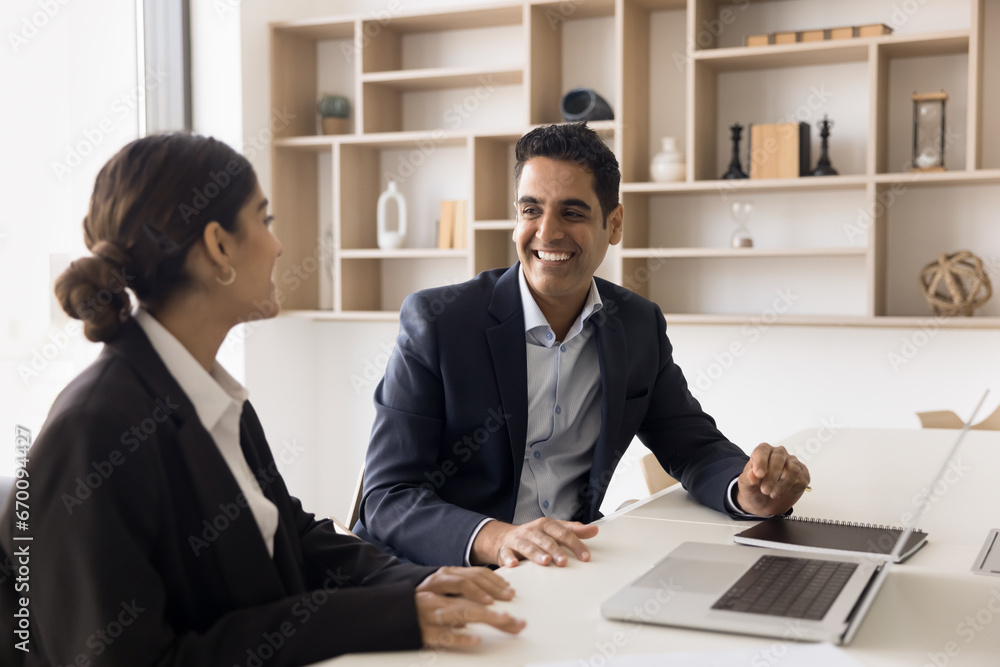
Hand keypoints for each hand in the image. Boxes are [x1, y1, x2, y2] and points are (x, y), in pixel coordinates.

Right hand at [415, 568, 524, 647]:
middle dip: (497, 603)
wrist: (377, 616)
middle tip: (517, 617)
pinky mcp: (421, 633)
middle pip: (470, 593)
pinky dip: (460, 637)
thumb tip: (479, 605)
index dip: (493, 584)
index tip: (511, 593)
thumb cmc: (408, 605)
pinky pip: (443, 635)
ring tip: (505, 621)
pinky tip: (475, 639)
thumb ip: (453, 595)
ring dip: (486, 617)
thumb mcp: (431, 593)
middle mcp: (434, 594)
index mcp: (438, 581)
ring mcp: (428, 613)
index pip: (471, 577)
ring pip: (461, 612)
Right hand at [471, 517, 597, 567]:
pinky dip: (509, 559)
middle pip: (545, 540)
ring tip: (545, 561)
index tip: (585, 556)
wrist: (506, 537)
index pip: (563, 533)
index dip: (575, 544)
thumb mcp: (554, 530)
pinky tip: (513, 564)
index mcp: (546, 525)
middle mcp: (532, 531)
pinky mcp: (505, 550)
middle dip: (555, 550)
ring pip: (528, 546)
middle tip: (564, 561)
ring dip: (536, 554)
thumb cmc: (535, 535)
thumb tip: (594, 530)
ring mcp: (518, 540)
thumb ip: (573, 531)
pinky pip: (507, 554)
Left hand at [736, 443, 809, 516]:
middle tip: (765, 490)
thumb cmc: (754, 489)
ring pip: (793, 469)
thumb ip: (748, 478)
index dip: (761, 462)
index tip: (758, 475)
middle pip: (779, 458)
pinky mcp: (803, 474)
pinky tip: (785, 493)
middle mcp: (779, 454)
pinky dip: (793, 489)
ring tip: (774, 495)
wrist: (764, 503)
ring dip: (783, 484)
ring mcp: (792, 463)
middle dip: (772, 476)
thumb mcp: (746, 485)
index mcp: (762, 452)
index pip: (762, 450)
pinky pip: (802, 480)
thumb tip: (753, 474)